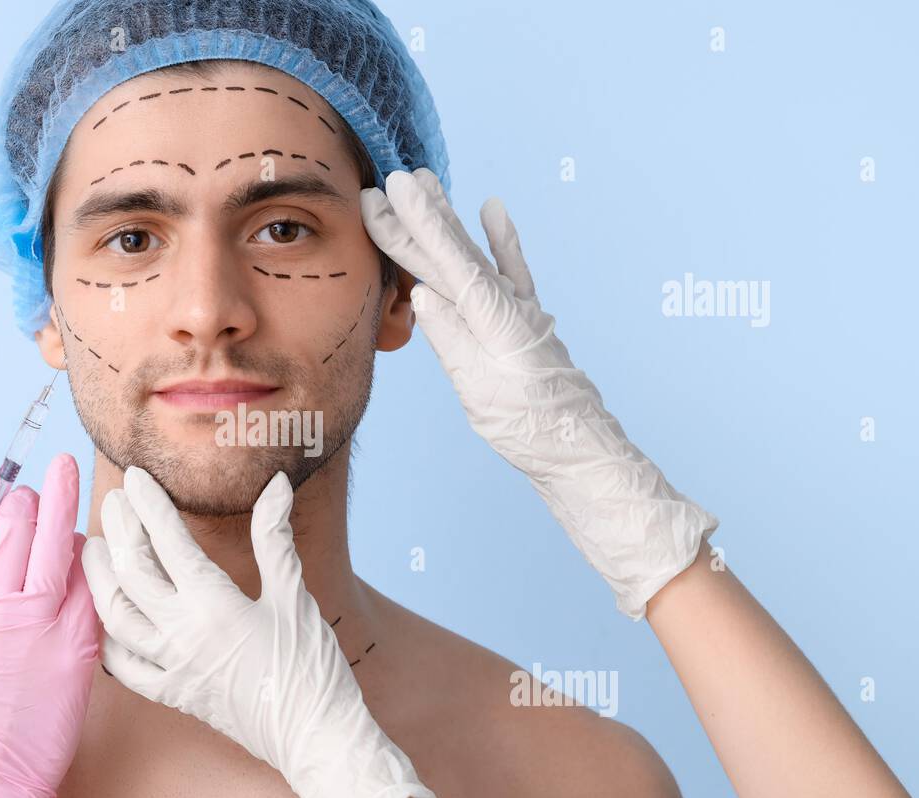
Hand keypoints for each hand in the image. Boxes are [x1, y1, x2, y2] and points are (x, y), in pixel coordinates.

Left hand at [79, 467, 439, 797]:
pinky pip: (123, 666)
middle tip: (115, 498)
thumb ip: (275, 538)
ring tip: (97, 547)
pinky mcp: (173, 695)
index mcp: (214, 605)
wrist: (316, 740)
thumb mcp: (295, 597)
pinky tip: (106, 616)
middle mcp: (183, 635)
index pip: (168, 542)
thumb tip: (275, 484)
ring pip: (115, 616)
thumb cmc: (313, 668)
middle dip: (120, 530)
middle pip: (133, 573)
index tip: (137, 476)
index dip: (150, 504)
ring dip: (100, 578)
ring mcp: (172, 668)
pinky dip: (108, 637)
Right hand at [361, 169, 717, 619]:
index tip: (393, 192)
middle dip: (418, 219)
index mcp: (496, 323)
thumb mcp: (481, 394)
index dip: (419, 227)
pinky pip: (512, 271)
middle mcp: (509, 307)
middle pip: (455, 255)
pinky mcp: (526, 320)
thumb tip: (423, 295)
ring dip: (448, 219)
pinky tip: (492, 208)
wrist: (579, 450)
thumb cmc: (531, 430)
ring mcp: (520, 310)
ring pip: (476, 255)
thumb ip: (453, 342)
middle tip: (383, 184)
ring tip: (424, 182)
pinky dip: (502, 240)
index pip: (450, 265)